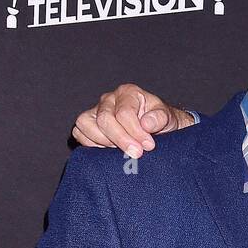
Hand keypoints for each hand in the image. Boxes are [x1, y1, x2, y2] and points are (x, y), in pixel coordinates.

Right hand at [72, 84, 192, 157]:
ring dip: (104, 142)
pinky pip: (79, 132)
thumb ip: (160, 118)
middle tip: (136, 154)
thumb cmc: (159, 122)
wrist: (157, 129)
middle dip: (121, 139)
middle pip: (105, 119)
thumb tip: (146, 124)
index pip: (124, 113)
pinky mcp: (88, 124)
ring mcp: (96, 111)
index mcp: (128, 93)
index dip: (136, 132)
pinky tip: (109, 151)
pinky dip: (90, 143)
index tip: (148, 146)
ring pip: (86, 124)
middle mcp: (109, 99)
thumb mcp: (167, 117)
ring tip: (122, 151)